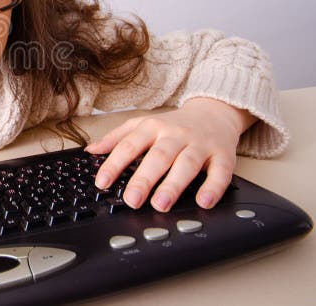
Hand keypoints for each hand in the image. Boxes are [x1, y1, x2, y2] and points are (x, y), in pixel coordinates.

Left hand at [84, 98, 255, 211]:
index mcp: (153, 127)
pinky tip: (203, 202)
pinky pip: (220, 172)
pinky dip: (213, 187)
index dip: (114, 164)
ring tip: (160, 204)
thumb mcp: (143, 124)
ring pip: (187, 164)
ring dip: (173, 185)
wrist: (214, 112)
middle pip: (158, 156)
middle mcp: (175, 135)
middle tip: (131, 200)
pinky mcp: (224, 154)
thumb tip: (91, 150)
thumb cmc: (174, 125)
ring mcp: (200, 144)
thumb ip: (117, 138)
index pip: (130, 145)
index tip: (102, 182)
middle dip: (144, 179)